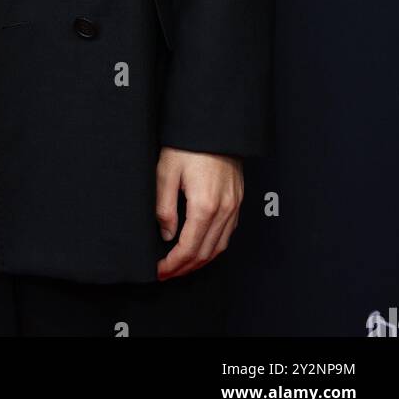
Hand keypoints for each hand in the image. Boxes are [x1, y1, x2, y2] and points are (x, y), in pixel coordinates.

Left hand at [155, 146, 242, 279]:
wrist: (214, 126)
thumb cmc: (187, 145)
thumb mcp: (166, 172)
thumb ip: (165, 207)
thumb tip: (166, 234)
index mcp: (204, 205)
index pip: (189, 248)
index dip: (174, 264)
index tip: (160, 270)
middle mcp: (224, 210)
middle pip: (206, 253)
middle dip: (185, 267)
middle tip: (168, 273)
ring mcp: (234, 206)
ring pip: (219, 247)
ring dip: (200, 260)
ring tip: (182, 265)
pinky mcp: (238, 200)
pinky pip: (228, 233)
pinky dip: (214, 246)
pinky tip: (201, 246)